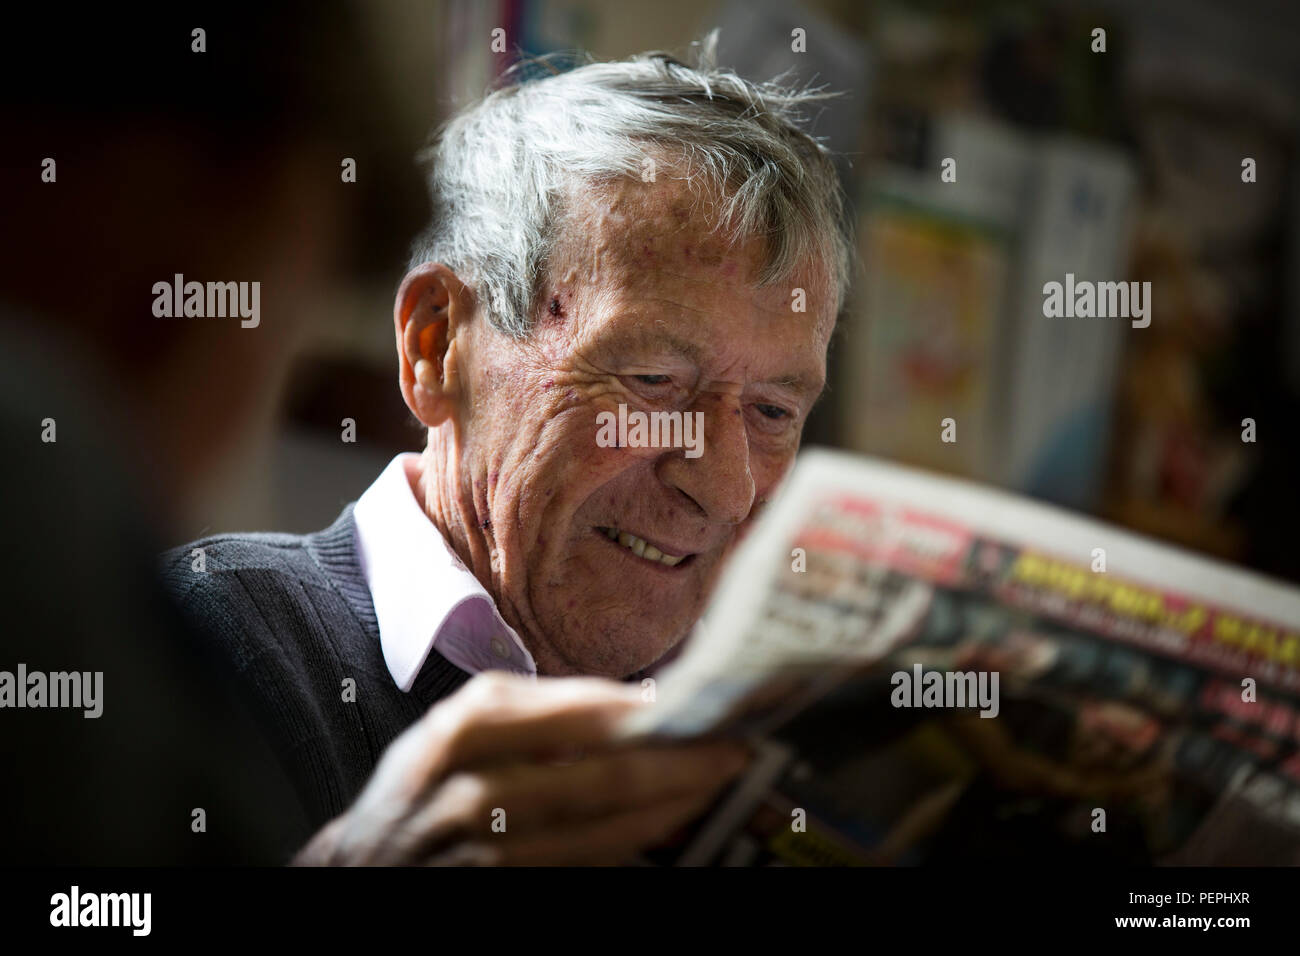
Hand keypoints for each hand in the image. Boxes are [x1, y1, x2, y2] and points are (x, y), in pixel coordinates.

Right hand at [293, 672, 749, 864]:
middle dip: (668, 763)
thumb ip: (526, 718)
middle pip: (587, 775)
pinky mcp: (491, 889)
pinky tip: (660, 833)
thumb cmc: (420, 793)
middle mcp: (464, 789)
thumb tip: (633, 707)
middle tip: (728, 749)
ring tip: (710, 790)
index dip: (631, 710)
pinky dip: (620, 850)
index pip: (557, 711)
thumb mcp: (452, 739)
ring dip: (659, 809)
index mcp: (457, 733)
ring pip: (588, 830)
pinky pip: (571, 868)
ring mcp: (477, 850)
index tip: (686, 702)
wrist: (362, 872)